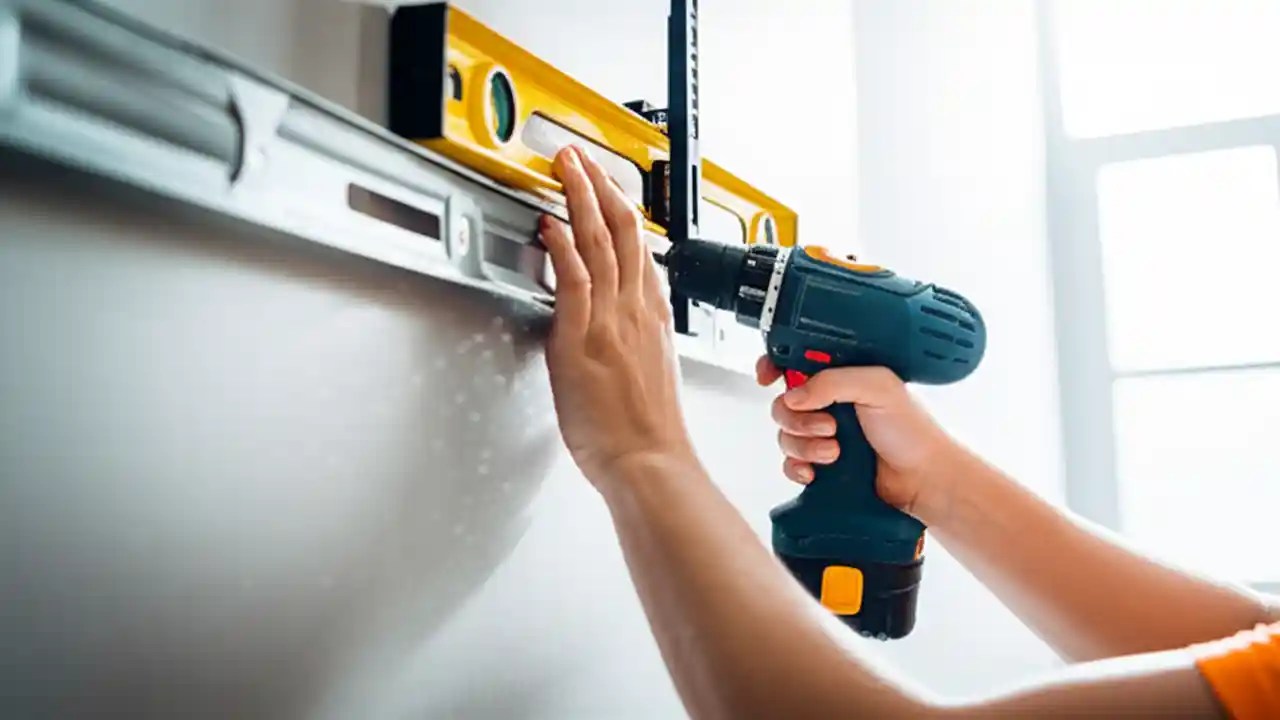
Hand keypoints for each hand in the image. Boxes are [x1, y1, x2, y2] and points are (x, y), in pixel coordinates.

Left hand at [539, 146, 696, 486]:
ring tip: (566, 167)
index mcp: (652, 316)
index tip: (610, 186)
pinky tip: (551, 223)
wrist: (651, 462)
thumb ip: (635, 341)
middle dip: (601, 186)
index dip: (623, 209)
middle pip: (623, 231)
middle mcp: (636, 310)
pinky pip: (575, 281)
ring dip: (581, 198)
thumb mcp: (650, 373)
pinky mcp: (584, 339)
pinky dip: (563, 247)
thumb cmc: (648, 432)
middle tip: (582, 157)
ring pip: (600, 243)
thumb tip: (618, 332)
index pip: (640, 248)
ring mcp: (611, 321)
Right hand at [756, 357, 960, 523]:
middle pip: (784, 404)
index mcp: (842, 377)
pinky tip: (817, 471)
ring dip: (805, 445)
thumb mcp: (877, 387)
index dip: (776, 366)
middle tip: (830, 426)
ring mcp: (824, 435)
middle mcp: (829, 404)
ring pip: (786, 436)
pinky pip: (790, 464)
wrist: (923, 479)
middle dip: (799, 418)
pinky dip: (798, 468)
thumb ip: (833, 381)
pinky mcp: (821, 465)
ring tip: (835, 452)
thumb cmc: (912, 431)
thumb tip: (795, 394)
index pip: (796, 363)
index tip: (769, 377)